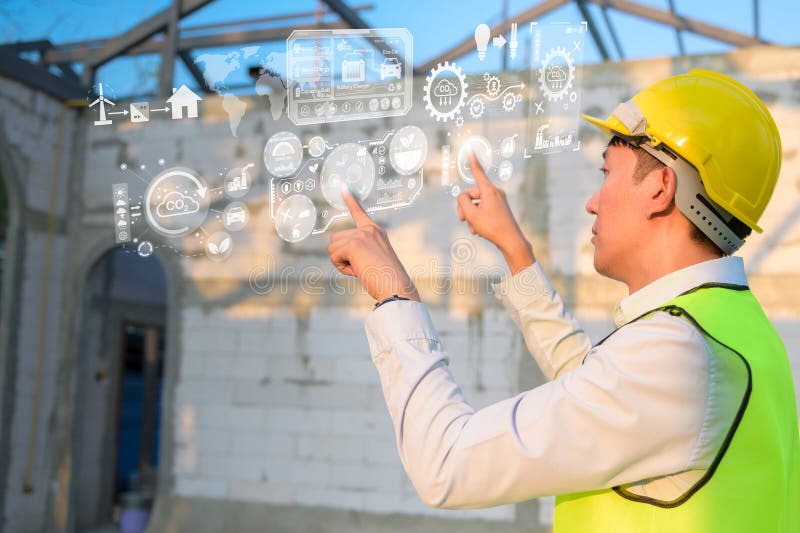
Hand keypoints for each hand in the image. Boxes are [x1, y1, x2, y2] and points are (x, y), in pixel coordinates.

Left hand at [327, 184, 420, 302]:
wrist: (396, 287)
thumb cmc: (387, 279)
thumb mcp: (373, 259)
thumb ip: (358, 250)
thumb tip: (333, 249)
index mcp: (375, 231)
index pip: (359, 212)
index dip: (350, 199)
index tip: (342, 186)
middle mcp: (368, 230)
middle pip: (336, 238)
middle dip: (341, 256)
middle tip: (361, 267)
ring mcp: (361, 235)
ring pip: (332, 248)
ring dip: (341, 262)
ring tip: (360, 269)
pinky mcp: (354, 244)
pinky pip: (334, 257)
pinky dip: (342, 268)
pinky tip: (358, 272)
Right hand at [456, 153, 535, 273]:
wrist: (511, 241)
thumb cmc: (492, 227)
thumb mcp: (471, 214)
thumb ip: (462, 201)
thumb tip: (462, 198)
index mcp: (489, 190)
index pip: (478, 172)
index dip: (473, 162)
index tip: (471, 151)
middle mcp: (495, 193)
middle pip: (471, 194)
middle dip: (465, 207)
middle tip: (462, 220)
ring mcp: (499, 201)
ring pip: (477, 204)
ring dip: (472, 216)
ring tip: (475, 229)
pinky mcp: (500, 209)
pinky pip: (484, 210)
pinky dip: (479, 219)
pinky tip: (479, 231)